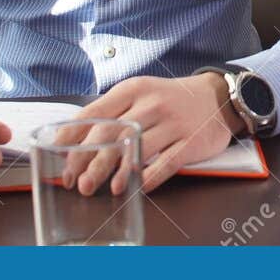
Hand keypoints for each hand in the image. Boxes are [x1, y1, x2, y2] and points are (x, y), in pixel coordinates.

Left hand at [64, 74, 244, 195]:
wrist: (217, 97)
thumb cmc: (169, 100)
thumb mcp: (139, 95)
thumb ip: (110, 113)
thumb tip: (73, 141)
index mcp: (132, 90)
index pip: (94, 114)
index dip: (73, 140)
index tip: (61, 162)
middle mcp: (151, 104)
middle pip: (112, 134)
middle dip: (90, 161)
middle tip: (77, 183)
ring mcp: (173, 122)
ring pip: (137, 149)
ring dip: (116, 173)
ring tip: (102, 189)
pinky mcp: (191, 142)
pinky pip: (166, 164)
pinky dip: (149, 178)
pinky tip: (136, 188)